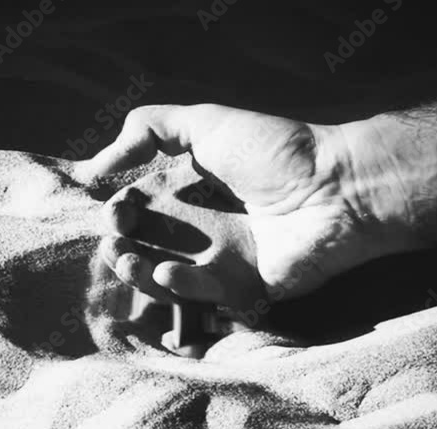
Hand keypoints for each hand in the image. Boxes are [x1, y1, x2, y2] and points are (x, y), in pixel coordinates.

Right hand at [84, 104, 421, 308]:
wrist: (335, 187)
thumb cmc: (274, 151)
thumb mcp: (206, 122)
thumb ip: (149, 129)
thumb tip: (100, 164)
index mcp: (194, 190)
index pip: (141, 209)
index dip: (120, 212)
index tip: (113, 209)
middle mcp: (204, 228)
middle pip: (148, 247)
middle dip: (122, 248)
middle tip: (115, 241)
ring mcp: (223, 262)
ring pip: (167, 280)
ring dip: (139, 275)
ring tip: (127, 261)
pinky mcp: (244, 293)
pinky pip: (204, 298)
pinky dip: (180, 288)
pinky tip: (165, 273)